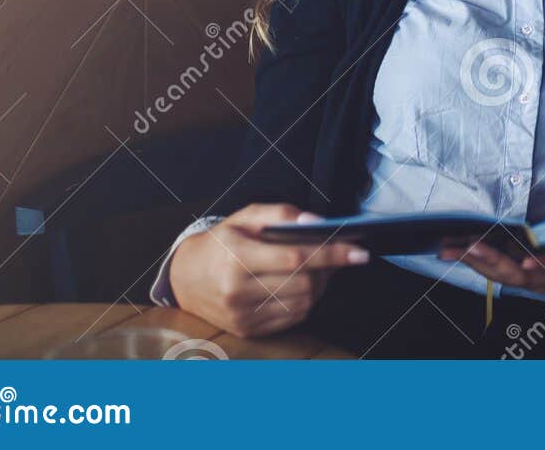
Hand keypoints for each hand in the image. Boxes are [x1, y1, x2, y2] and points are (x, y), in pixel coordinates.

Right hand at [168, 203, 370, 337]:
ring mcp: (242, 314)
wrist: (184, 277)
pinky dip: (306, 300)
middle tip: (337, 254)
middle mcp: (237, 290)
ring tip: (317, 268)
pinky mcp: (247, 330)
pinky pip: (292, 317)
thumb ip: (281, 214)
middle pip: (304, 283)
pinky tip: (300, 284)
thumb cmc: (220, 243)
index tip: (360, 252)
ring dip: (320, 284)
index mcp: (237, 257)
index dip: (332, 254)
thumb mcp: (244, 217)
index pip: (296, 258)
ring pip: (303, 302)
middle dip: (329, 268)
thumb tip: (316, 223)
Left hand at [439, 214, 544, 302]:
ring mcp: (536, 276)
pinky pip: (496, 265)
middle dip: (494, 263)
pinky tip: (448, 248)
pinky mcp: (524, 269)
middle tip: (469, 250)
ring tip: (447, 249)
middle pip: (520, 274)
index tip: (528, 262)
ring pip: (502, 272)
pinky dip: (473, 258)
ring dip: (475, 261)